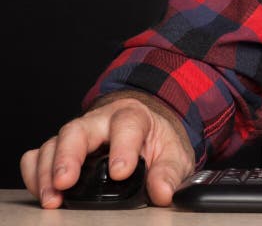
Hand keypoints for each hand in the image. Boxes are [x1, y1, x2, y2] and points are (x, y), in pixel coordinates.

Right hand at [20, 93, 194, 207]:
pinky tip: (40, 191)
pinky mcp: (60, 149)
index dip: (123, 147)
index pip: (127, 124)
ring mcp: (78, 134)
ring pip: (55, 143)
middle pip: (78, 129)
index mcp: (134, 116)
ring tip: (51, 198)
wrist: (145, 129)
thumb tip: (163, 192)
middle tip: (65, 182)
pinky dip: (34, 172)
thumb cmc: (156, 140)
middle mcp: (101, 121)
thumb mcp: (173, 153)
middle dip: (69, 155)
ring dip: (48, 171)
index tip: (120, 172)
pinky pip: (38, 155)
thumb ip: (169, 172)